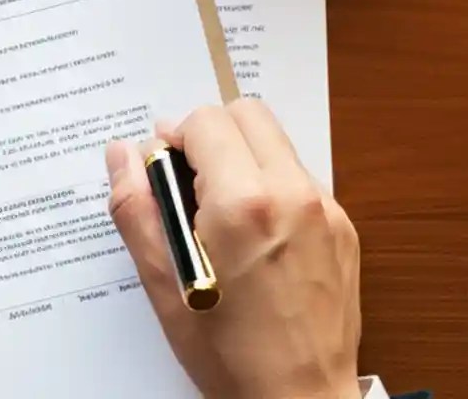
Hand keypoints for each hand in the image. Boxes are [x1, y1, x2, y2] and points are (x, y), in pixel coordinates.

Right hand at [106, 100, 361, 398]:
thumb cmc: (228, 353)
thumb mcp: (161, 283)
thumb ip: (136, 208)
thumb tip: (123, 155)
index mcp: (244, 203)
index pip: (205, 121)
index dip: (174, 140)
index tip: (162, 174)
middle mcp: (294, 194)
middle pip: (247, 114)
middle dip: (210, 135)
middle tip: (187, 184)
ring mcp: (326, 210)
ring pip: (276, 143)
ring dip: (241, 158)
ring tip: (218, 216)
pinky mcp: (344, 229)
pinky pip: (299, 178)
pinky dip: (270, 186)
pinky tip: (251, 237)